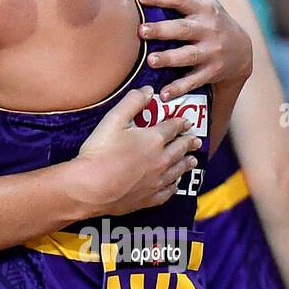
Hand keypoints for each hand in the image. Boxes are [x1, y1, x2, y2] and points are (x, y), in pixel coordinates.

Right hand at [72, 86, 199, 215]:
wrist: (91, 188)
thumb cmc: (101, 152)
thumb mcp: (113, 119)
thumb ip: (132, 101)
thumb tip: (148, 90)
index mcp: (154, 139)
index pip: (173, 128)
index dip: (180, 122)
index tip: (187, 121)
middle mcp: (161, 160)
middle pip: (180, 149)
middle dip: (189, 142)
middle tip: (196, 140)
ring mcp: (156, 181)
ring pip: (178, 170)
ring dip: (186, 164)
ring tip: (192, 160)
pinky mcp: (149, 198)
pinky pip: (168, 192)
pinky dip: (174, 186)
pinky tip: (175, 184)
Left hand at [137, 0, 252, 98]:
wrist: (242, 51)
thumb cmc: (213, 17)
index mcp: (202, 8)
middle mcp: (207, 29)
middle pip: (183, 28)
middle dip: (162, 29)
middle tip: (141, 31)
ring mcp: (210, 52)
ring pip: (189, 56)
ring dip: (170, 59)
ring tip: (151, 61)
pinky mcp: (211, 72)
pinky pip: (194, 81)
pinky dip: (179, 88)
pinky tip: (163, 94)